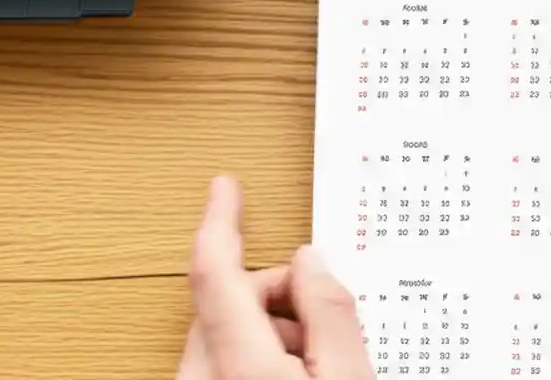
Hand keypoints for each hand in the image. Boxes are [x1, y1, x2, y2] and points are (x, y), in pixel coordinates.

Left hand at [178, 176, 375, 379]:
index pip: (215, 272)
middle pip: (227, 301)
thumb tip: (311, 262)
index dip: (221, 222)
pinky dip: (253, 354)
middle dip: (276, 294)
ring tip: (311, 363)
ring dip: (268, 329)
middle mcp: (201, 376)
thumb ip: (330, 313)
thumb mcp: (348, 377)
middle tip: (321, 320)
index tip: (224, 189)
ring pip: (223, 330)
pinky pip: (218, 359)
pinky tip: (288, 374)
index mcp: (239, 363)